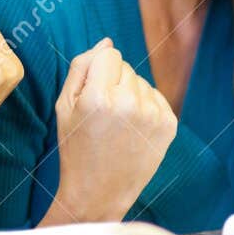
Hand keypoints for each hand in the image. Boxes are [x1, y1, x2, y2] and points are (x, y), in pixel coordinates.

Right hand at [43, 38, 177, 224]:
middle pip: (125, 66)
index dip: (98, 71)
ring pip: (141, 81)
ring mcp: (152, 115)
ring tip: (118, 124)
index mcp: (98, 97)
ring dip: (130, 95)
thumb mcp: (65, 106)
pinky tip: (133, 129)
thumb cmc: (77, 147)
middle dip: (113, 82)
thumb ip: (82, 66)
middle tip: (103, 115)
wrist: (98, 192)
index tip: (92, 93)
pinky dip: (145, 107)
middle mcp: (128, 103)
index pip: (109, 54)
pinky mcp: (168, 125)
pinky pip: (156, 97)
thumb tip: (107, 42)